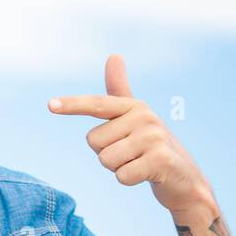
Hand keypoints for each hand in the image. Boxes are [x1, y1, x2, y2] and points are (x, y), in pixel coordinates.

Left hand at [48, 54, 215, 214]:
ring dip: (118, 168)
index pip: (96, 104)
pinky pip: (121, 175)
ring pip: (105, 160)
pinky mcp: (160, 160)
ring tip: (138, 163)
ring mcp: (154, 137)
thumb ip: (120, 91)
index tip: (50, 105)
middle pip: (94, 141)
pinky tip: (147, 174)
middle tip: (131, 154)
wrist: (185, 178)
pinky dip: (129, 180)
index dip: (72, 105)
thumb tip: (114, 55)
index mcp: (134, 106)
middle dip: (106, 154)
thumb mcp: (134, 118)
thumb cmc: (151, 147)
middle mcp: (144, 116)